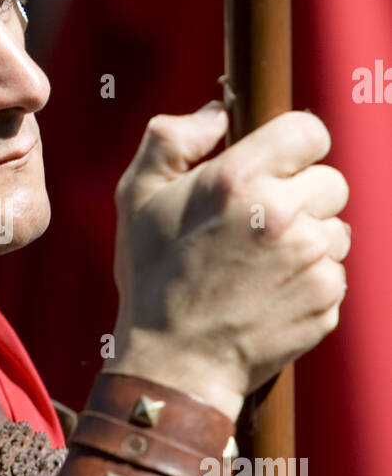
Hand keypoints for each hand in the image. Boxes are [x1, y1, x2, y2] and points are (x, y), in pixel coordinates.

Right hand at [104, 101, 349, 421]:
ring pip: (337, 229)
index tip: (279, 165)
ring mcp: (311, 259)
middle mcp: (283, 213)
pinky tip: (272, 294)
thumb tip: (217, 111)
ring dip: (310, 240)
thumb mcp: (136, 197)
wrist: (174, 364)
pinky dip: (311, 281)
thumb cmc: (153, 277)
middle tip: (263, 224)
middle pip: (331, 181)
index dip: (296, 145)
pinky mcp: (327, 299)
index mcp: (239, 179)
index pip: (310, 131)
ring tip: (264, 264)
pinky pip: (336, 273)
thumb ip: (171, 139)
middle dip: (302, 196)